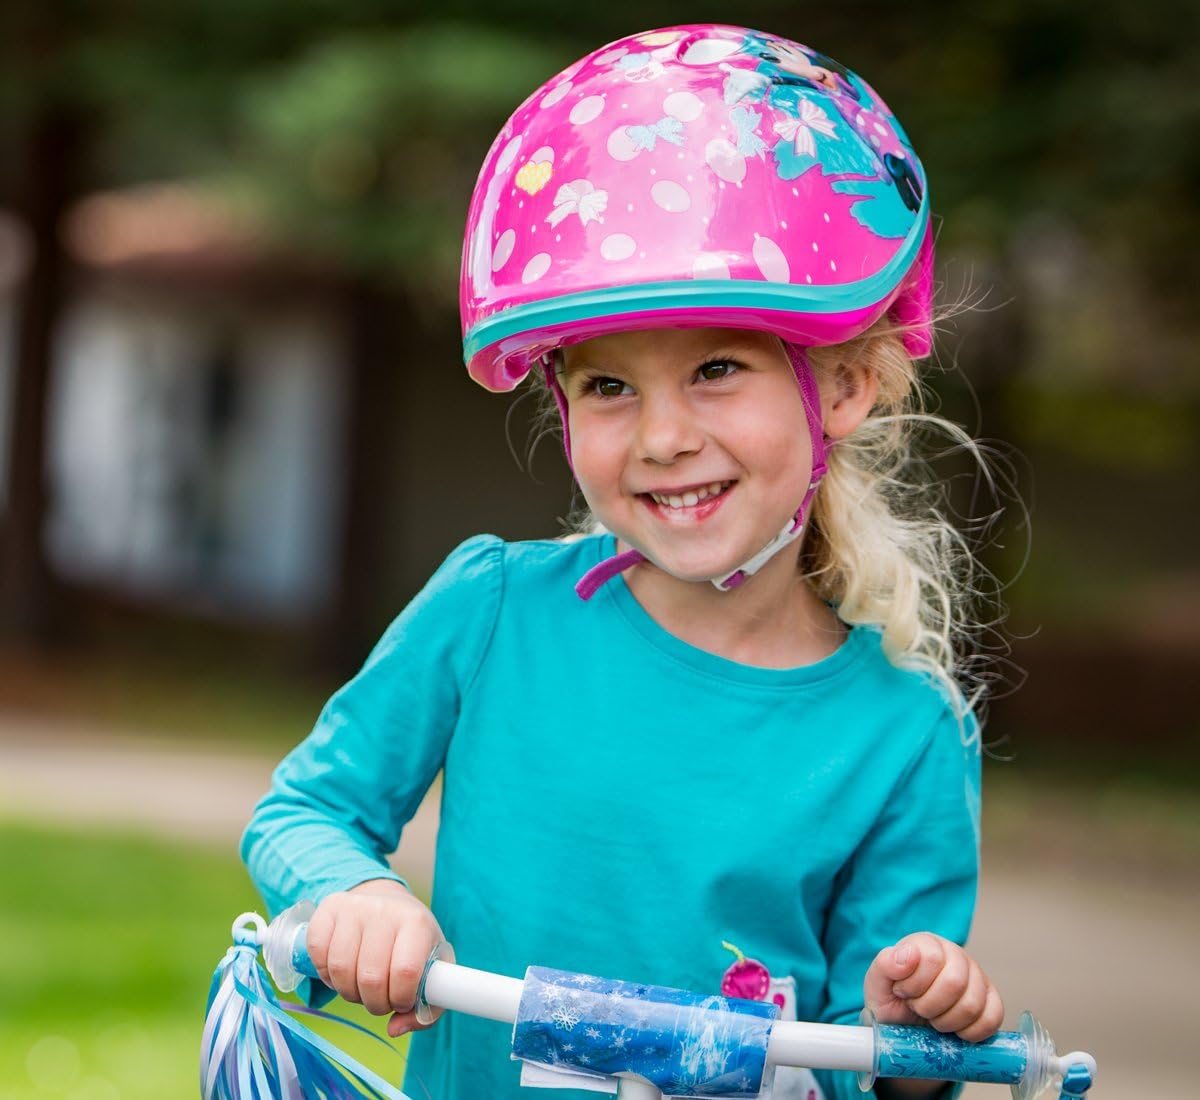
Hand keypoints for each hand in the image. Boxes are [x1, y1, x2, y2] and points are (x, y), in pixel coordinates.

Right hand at [306, 878, 453, 1037]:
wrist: (389, 903)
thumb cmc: (411, 944)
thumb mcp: (431, 969)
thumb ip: (426, 1007)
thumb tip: (394, 1029)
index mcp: (417, 923)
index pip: (406, 972)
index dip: (400, 998)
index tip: (401, 1002)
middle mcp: (386, 910)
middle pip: (370, 977)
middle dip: (374, 1003)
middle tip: (379, 999)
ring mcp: (355, 906)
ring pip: (340, 968)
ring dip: (348, 992)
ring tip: (360, 987)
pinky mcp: (329, 907)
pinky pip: (318, 952)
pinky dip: (325, 974)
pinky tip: (340, 971)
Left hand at [863, 932, 1002, 1042]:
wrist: (905, 1024)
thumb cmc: (891, 998)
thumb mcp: (877, 981)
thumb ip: (886, 963)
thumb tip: (908, 955)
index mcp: (928, 944)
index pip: (931, 959)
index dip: (914, 984)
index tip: (902, 992)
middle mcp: (956, 955)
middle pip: (955, 982)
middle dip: (929, 1005)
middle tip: (917, 1008)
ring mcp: (977, 977)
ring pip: (972, 1004)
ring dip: (946, 1021)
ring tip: (933, 1019)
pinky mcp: (991, 1001)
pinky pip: (992, 1019)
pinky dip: (970, 1032)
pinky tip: (954, 1030)